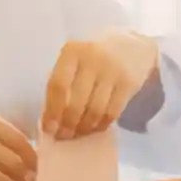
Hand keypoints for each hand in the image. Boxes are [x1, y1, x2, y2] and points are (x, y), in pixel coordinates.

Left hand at [42, 31, 158, 139]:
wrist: (132, 45)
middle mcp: (92, 59)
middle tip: (64, 135)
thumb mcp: (75, 58)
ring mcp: (113, 71)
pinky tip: (94, 128)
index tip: (49, 128)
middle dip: (68, 124)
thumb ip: (63, 80)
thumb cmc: (94, 55)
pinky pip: (112, 112)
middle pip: (76, 102)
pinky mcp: (129, 83)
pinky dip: (101, 124)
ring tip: (78, 133)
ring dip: (84, 127)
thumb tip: (50, 117)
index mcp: (72, 51)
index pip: (58, 85)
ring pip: (95, 110)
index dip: (52, 111)